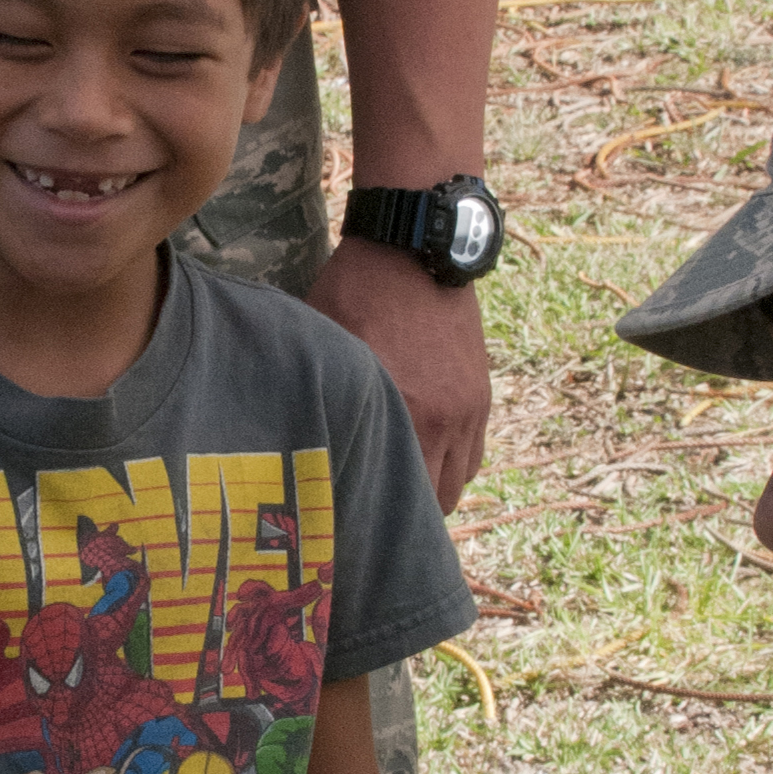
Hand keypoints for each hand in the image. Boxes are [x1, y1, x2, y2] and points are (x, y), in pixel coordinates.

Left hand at [304, 238, 489, 508]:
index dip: (373, 518)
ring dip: (434, 492)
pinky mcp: (481, 395)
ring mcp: (468, 408)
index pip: (396, 497)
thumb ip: (321, 398)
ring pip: (460, 481)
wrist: (413, 247)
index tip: (351, 526)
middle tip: (374, 517)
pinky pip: (475, 453)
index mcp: (401, 412)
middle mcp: (442, 419)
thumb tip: (291, 441)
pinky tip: (425, 459)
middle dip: (406, 516)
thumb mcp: (326, 348)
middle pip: (434, 502)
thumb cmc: (355, 292)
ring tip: (400, 492)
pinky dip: (454, 464)